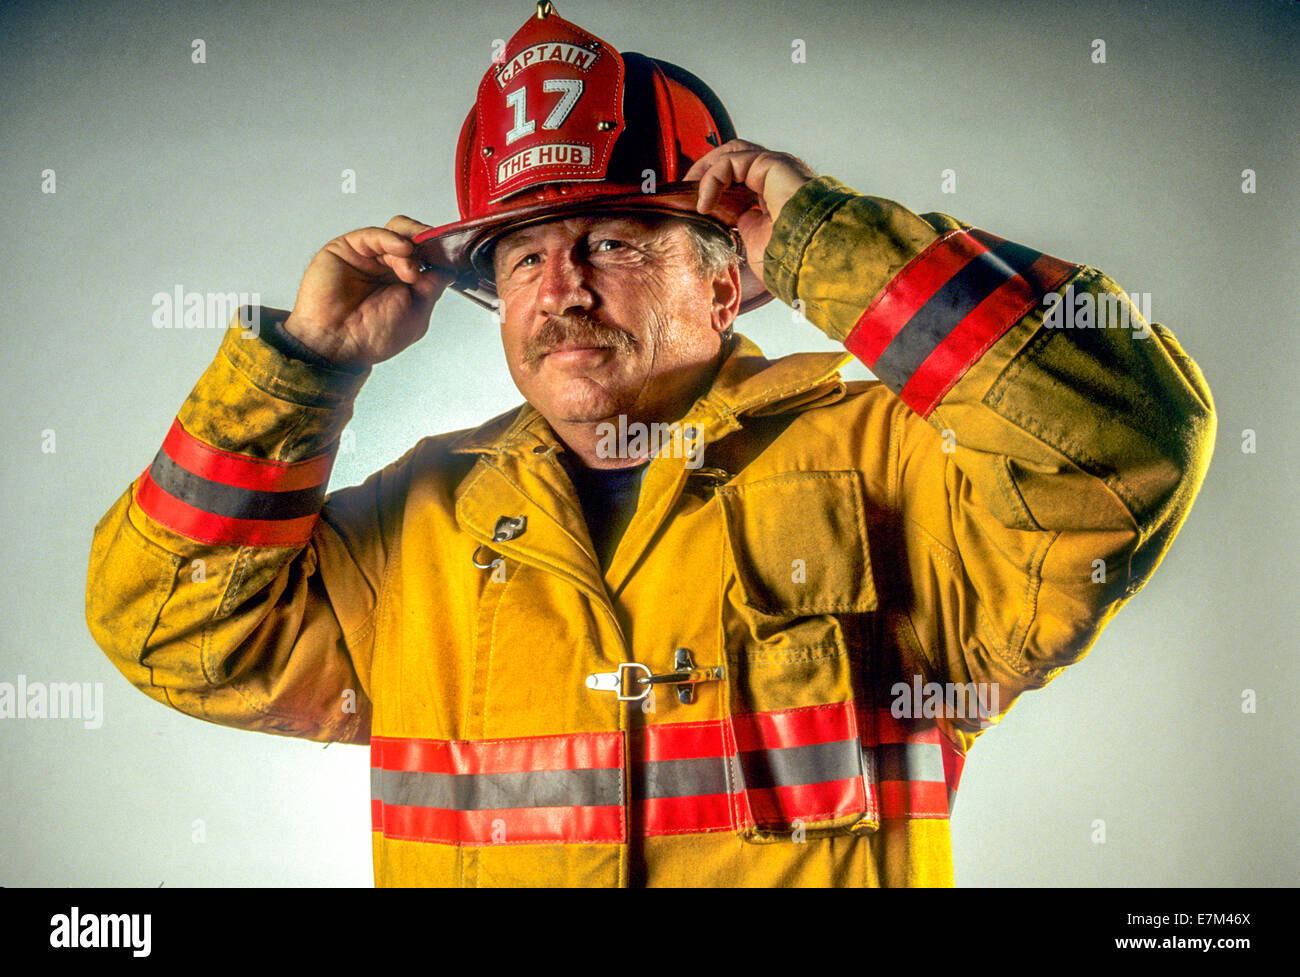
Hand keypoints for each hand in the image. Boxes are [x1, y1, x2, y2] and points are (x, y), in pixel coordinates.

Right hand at [283, 215, 455, 368]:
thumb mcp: (417, 313)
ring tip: (410, 267)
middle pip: (413, 238)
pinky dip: (391, 238)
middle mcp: (386, 267)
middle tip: (432, 256)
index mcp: (405, 283)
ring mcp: (367, 257)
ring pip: (395, 231)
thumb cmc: (371, 337)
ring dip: (410, 244)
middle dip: (426, 244)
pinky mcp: (347, 248)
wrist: (336, 343)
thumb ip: (434, 286)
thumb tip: (449, 269)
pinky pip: (373, 235)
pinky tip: (402, 250)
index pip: (427, 255)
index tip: (450, 253)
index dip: (439, 252)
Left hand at [684, 139, 817, 284]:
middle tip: (686, 190)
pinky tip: (705, 202)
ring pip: (732, 152)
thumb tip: (730, 224)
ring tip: (690, 189)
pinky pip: (732, 161)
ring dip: (706, 168)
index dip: (714, 186)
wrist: (811, 256)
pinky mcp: (771, 164)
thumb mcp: (756, 242)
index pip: (740, 177)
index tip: (695, 204)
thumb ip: (744, 227)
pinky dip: (712, 178)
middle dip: (706, 170)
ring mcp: (776, 167)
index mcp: (775, 194)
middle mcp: (778, 177)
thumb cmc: (793, 257)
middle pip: (735, 158)